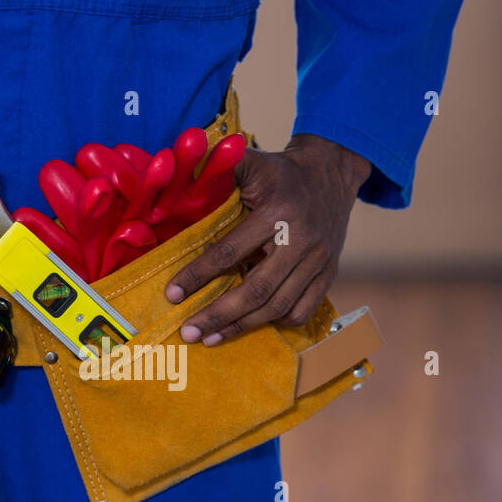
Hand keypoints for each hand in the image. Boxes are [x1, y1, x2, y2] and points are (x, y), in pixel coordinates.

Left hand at [166, 134, 371, 343]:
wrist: (330, 172)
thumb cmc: (280, 172)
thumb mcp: (250, 162)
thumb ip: (217, 169)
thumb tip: (174, 173)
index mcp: (278, 212)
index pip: (231, 252)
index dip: (198, 275)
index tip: (172, 295)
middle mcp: (302, 240)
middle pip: (256, 290)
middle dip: (218, 315)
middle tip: (188, 332)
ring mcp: (319, 261)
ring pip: (278, 306)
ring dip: (241, 326)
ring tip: (210, 338)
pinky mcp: (329, 274)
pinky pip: (302, 311)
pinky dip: (274, 322)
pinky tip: (248, 325)